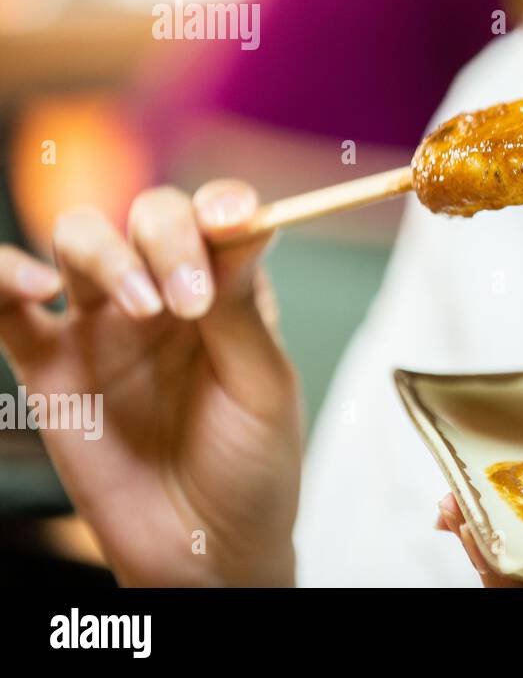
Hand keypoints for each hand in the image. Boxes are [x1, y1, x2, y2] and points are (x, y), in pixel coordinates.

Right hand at [0, 181, 302, 585]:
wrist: (202, 551)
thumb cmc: (251, 468)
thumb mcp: (263, 388)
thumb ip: (242, 309)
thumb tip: (238, 226)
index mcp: (230, 292)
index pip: (219, 219)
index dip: (221, 204)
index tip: (230, 219)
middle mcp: (166, 293)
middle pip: (150, 217)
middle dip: (166, 238)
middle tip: (190, 302)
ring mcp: (103, 325)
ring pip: (81, 240)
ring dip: (104, 253)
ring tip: (142, 307)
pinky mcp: (49, 365)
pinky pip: (5, 307)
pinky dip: (4, 276)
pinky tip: (35, 288)